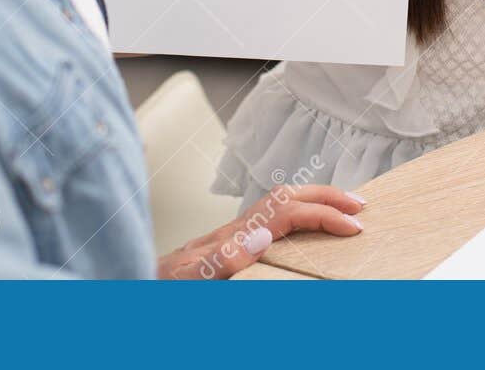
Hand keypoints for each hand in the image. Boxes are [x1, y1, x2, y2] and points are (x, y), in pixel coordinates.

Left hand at [155, 185, 364, 279]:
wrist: (126, 288)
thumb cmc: (158, 288)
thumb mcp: (186, 280)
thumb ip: (221, 258)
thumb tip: (261, 234)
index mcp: (228, 238)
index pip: (286, 212)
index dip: (323, 214)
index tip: (353, 226)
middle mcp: (229, 233)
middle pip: (283, 197)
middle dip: (324, 195)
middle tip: (359, 206)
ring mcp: (225, 239)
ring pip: (274, 205)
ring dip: (310, 201)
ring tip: (339, 207)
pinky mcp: (221, 250)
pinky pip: (264, 221)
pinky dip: (292, 216)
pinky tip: (299, 228)